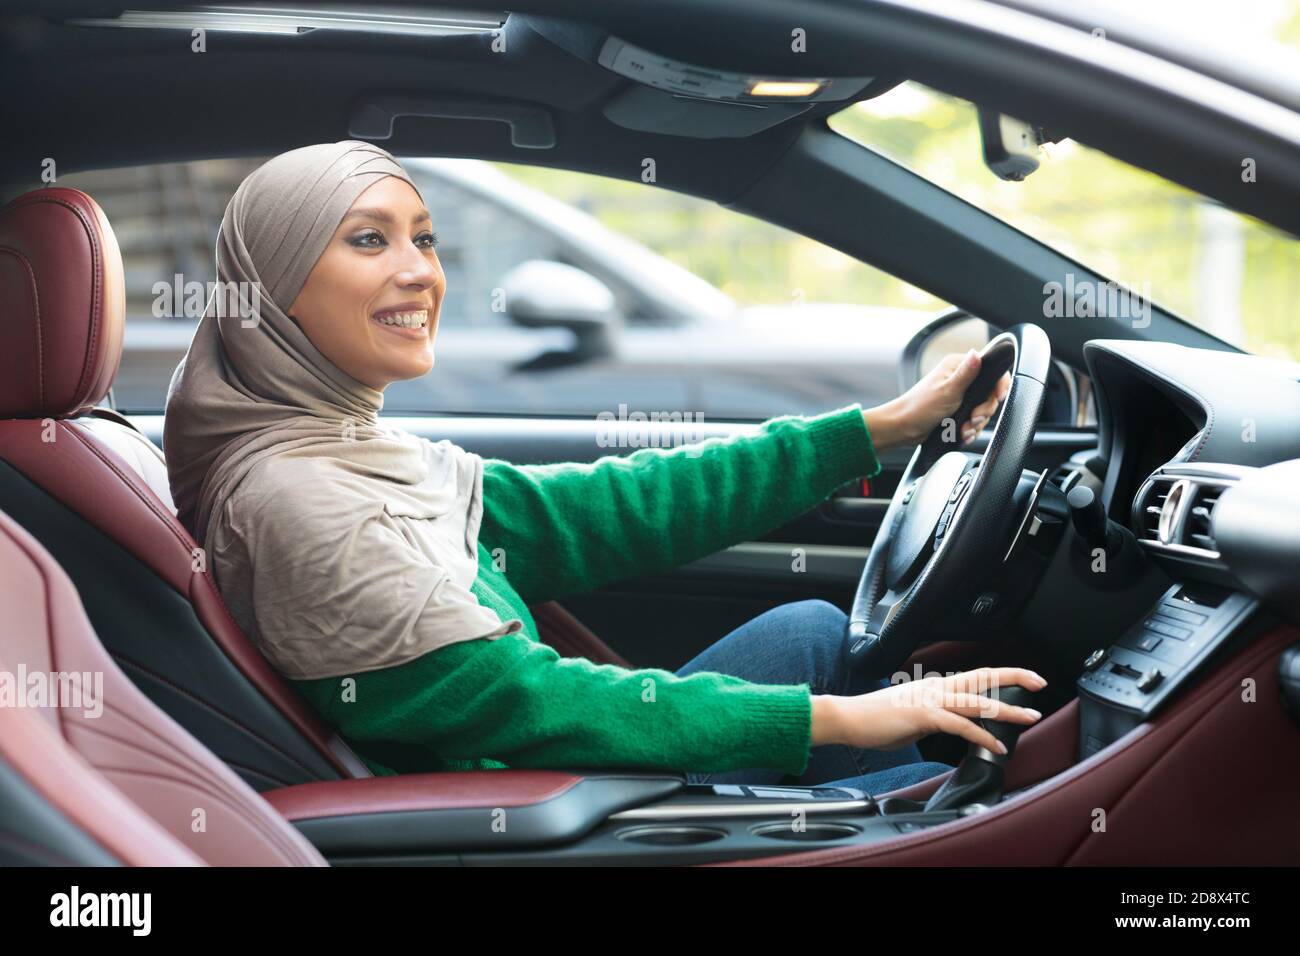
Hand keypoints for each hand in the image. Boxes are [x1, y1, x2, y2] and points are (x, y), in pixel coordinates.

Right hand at [810, 667, 1046, 752]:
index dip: (1003, 674)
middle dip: (1014, 678)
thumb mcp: (913, 716)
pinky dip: (983, 736)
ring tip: (1030, 717)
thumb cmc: (876, 719)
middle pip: (983, 677)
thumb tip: (951, 726)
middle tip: (1040, 683)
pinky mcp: (923, 716)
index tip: (1026, 678)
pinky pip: (961, 726)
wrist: (849, 718)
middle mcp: (936, 687)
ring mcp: (930, 700)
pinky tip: (998, 745)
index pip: (976, 675)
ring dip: (1007, 709)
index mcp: (935, 685)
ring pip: (978, 701)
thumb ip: (935, 717)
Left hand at [863, 349, 1011, 450]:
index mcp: (958, 366)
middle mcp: (961, 378)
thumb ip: (966, 373)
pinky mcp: (958, 410)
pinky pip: (974, 420)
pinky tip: (962, 434)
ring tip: (964, 429)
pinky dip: (970, 429)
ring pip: (983, 409)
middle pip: (989, 393)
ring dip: (976, 423)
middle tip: (973, 418)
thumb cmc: (919, 407)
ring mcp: (960, 395)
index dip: (999, 384)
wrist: (903, 428)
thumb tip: (977, 354)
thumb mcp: (947, 390)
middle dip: (984, 410)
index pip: (991, 369)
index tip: (998, 397)